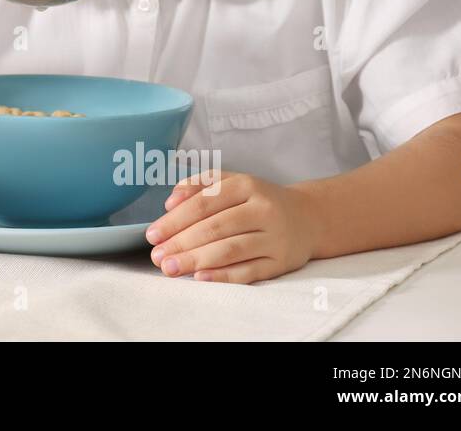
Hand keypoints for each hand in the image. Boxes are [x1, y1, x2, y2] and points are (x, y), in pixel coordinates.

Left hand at [145, 169, 319, 284]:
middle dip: (180, 244)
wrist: (307, 217)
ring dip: (196, 261)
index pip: (203, 204)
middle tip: (157, 257)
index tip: (152, 235)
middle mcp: (262, 209)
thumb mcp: (231, 182)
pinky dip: (223, 275)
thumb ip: (198, 186)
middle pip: (214, 228)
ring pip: (230, 250)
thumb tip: (170, 202)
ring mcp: (274, 236)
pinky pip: (249, 271)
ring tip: (171, 269)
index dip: (175, 221)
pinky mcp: (281, 261)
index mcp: (245, 185)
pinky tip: (200, 278)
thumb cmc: (257, 200)